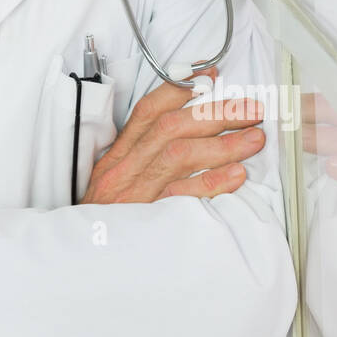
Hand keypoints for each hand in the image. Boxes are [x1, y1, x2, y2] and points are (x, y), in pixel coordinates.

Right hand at [82, 67, 265, 203]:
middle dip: (216, 114)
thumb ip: (144, 155)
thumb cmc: (106, 218)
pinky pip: (182, 196)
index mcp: (118, 155)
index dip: (179, 90)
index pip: (148, 111)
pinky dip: (211, 183)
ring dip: (222, 144)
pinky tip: (236, 176)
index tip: (209, 77)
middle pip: (172, 127)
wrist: (83, 258)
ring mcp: (135, 193)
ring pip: (179, 155)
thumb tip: (186, 131)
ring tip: (254, 139)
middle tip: (250, 111)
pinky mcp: (148, 219)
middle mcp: (125, 168)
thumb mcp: (115, 179)